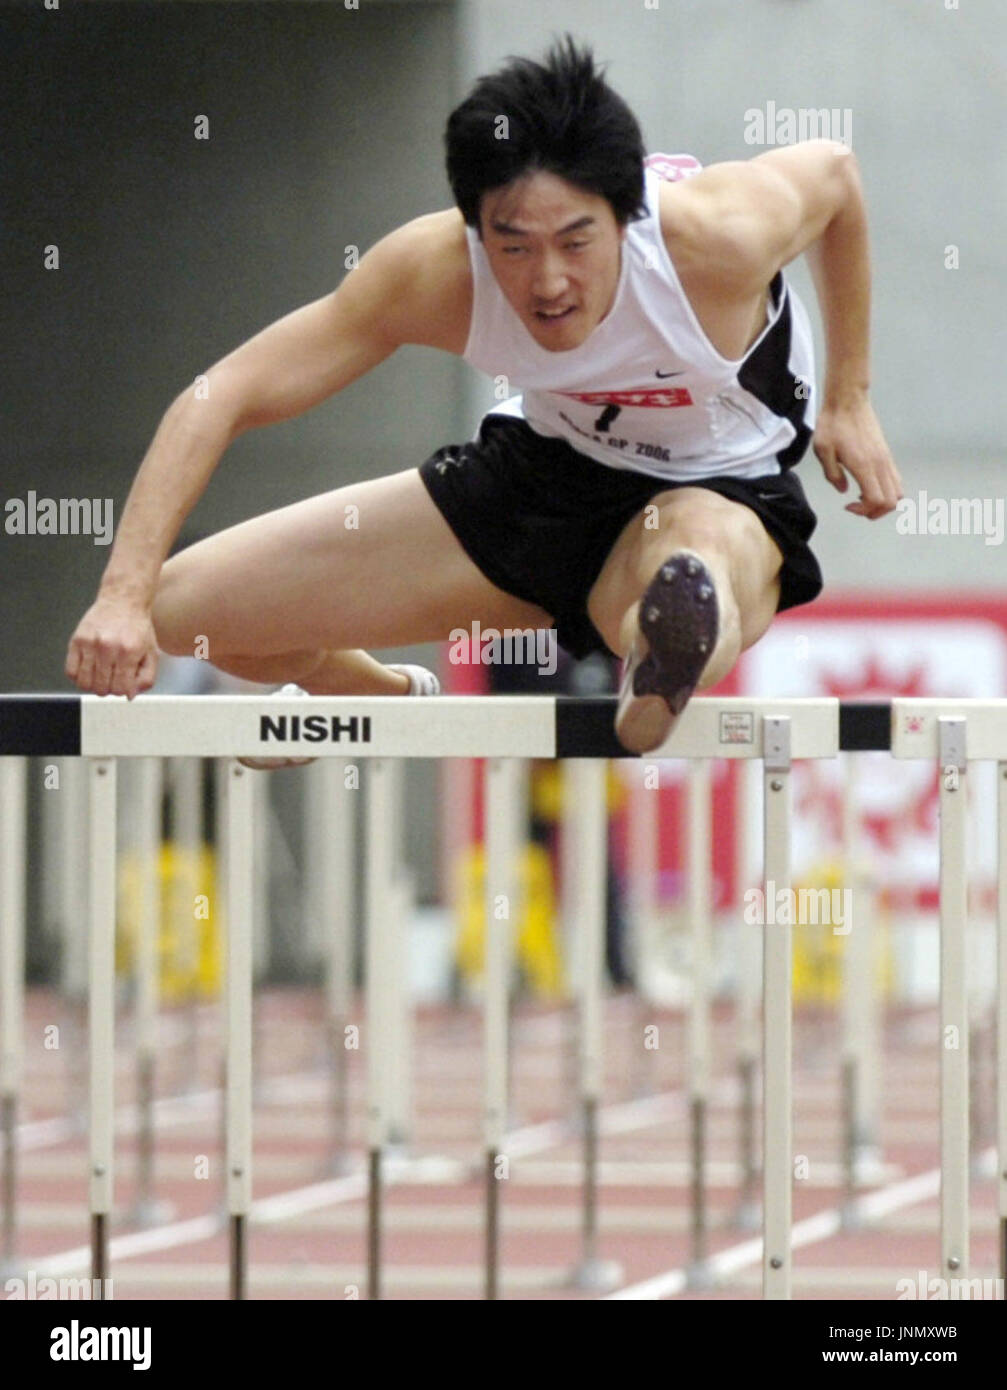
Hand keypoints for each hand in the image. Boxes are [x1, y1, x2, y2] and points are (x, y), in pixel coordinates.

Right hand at [65, 597, 158, 697]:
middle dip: (109, 689)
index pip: (121, 689)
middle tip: (113, 680)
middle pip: (102, 688)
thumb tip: (131, 695)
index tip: (125, 686)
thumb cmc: (137, 627)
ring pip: (85, 683)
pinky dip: (78, 677)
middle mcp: (108, 648)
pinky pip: (70, 671)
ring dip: (93, 685)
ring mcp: (90, 644)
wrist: (123, 600)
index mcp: (129, 652)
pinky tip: (88, 670)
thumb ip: (146, 677)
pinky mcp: (76, 640)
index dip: (124, 692)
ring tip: (101, 676)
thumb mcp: (152, 652)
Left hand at [812, 393, 902, 518]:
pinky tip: (867, 485)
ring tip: (862, 497)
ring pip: (898, 491)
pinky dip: (886, 490)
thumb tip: (844, 490)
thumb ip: (832, 474)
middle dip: (875, 511)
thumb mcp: (822, 451)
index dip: (864, 510)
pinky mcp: (886, 453)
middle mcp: (880, 464)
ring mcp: (886, 458)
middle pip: (892, 501)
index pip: (877, 500)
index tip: (848, 505)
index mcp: (864, 465)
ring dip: (883, 502)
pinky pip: (895, 479)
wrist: (848, 400)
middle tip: (856, 506)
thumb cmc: (833, 424)